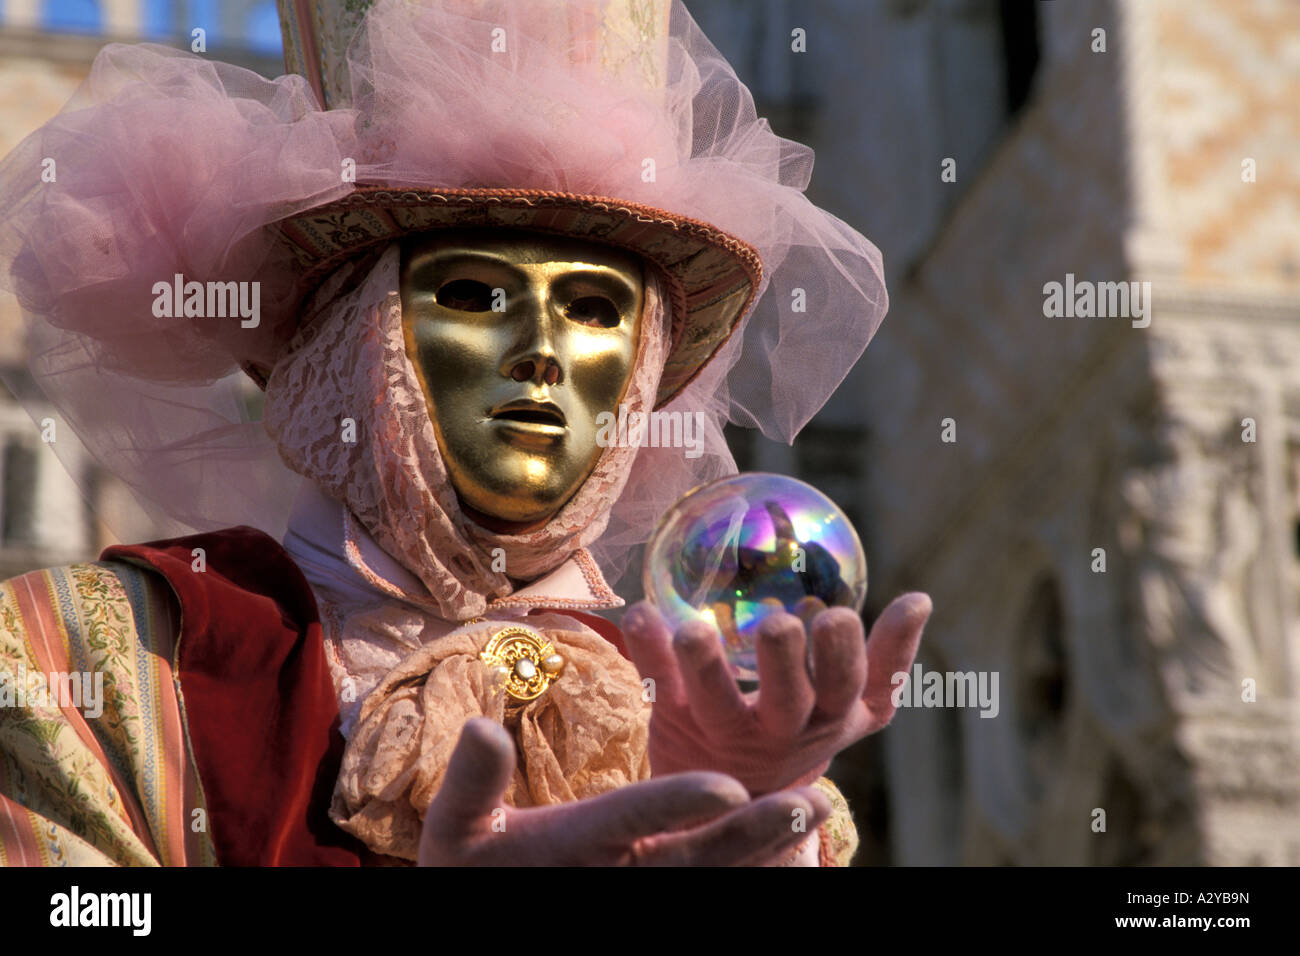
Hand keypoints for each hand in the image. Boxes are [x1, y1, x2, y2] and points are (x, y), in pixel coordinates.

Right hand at [418, 717, 830, 865]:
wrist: (478, 916)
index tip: (728, 785)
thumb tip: (482, 727)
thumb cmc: (468, 870)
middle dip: (753, 833)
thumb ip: (470, 783)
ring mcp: (638, 892)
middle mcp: (616, 875)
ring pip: (712, 875)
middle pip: (694, 856)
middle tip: (808, 802)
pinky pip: (709, 885)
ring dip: (765, 846)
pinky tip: (792, 843)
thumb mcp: (455, 830)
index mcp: (570, 848)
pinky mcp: (648, 895)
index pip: (631, 820)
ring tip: (816, 808)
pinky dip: (750, 867)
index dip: (677, 802)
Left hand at [621, 593, 930, 795]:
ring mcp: (724, 731)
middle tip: (778, 625)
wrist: (734, 794)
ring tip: (692, 630)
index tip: (835, 615)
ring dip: (704, 667)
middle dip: (785, 665)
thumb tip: (922, 600)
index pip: (845, 689)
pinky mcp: (677, 723)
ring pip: (716, 704)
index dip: (842, 657)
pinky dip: (648, 651)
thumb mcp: (853, 706)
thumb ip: (888, 658)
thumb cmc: (801, 726)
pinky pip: (660, 686)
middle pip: (786, 703)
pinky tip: (642, 614)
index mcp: (827, 717)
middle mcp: (778, 731)